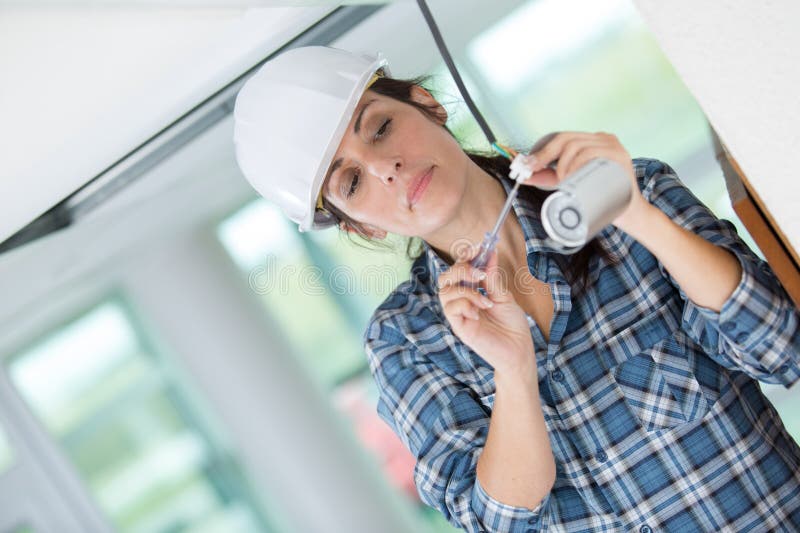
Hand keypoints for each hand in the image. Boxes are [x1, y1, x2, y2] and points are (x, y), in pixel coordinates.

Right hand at [436, 250, 535, 378]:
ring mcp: (459, 314)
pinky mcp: (459, 327)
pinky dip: (466, 305)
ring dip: (467, 291)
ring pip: (445, 292)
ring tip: (486, 301)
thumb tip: (490, 252)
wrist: (519, 350)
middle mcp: (461, 301)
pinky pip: (451, 309)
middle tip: (480, 275)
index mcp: (471, 291)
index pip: (459, 269)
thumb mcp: (504, 295)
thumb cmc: (512, 325)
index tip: (479, 247)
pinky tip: (480, 312)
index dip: (466, 257)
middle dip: (461, 270)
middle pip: (445, 278)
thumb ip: (493, 277)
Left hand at [520, 131, 650, 232]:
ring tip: (561, 182)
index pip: (562, 138)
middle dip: (545, 155)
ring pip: (577, 146)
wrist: (630, 215)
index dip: (541, 150)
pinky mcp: (620, 156)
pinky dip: (576, 163)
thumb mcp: (571, 184)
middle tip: (534, 171)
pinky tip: (571, 176)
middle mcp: (603, 139)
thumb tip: (525, 177)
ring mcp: (613, 146)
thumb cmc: (602, 198)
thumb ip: (549, 179)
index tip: (526, 164)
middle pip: (566, 139)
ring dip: (562, 164)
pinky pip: (592, 152)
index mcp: (592, 141)